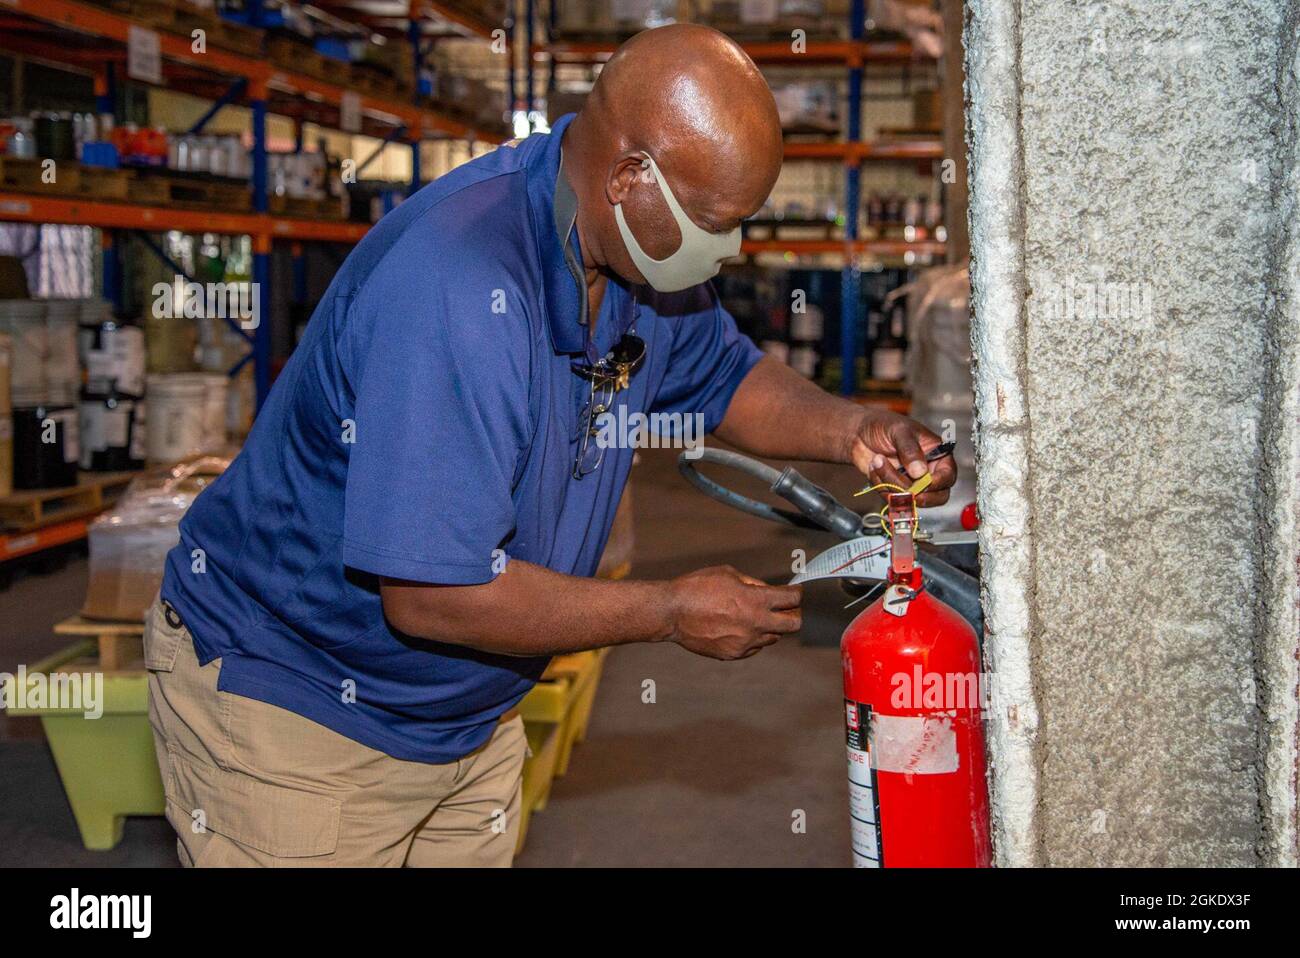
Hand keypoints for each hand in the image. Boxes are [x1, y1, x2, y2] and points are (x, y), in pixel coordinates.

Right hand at [667, 566, 801, 659]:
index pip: (792, 599)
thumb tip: (767, 591)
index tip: (795, 591)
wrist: (672, 612)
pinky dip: (754, 638)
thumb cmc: (697, 588)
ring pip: (773, 638)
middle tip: (787, 608)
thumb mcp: (728, 574)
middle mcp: (755, 624)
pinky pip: (754, 648)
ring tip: (757, 616)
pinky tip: (741, 628)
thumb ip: (752, 584)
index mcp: (756, 601)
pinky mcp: (733, 654)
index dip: (796, 593)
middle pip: (793, 625)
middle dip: (794, 614)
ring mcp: (745, 642)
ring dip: (771, 627)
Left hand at [849, 410, 955, 506]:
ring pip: (910, 499)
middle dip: (915, 492)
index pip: (948, 476)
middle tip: (901, 483)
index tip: (924, 481)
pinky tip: (874, 468)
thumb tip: (920, 472)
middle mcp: (928, 471)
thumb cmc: (884, 425)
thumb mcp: (900, 431)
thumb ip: (911, 450)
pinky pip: (892, 500)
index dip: (938, 482)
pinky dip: (880, 486)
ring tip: (878, 460)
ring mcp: (912, 483)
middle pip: (936, 496)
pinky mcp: (895, 490)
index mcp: (938, 455)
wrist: (859, 432)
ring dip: (890, 484)